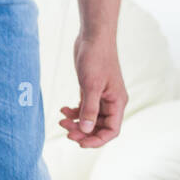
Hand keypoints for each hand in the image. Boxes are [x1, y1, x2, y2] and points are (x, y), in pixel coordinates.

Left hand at [58, 33, 127, 147]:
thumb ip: (89, 109)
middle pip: (99, 128)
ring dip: (75, 124)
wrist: (93, 37)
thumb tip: (85, 130)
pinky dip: (73, 113)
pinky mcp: (91, 91)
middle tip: (65, 131)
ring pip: (89, 120)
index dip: (97, 140)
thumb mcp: (91, 86)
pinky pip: (83, 109)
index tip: (80, 142)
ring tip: (61, 121)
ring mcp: (101, 97)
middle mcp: (111, 102)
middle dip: (82, 132)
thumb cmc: (96, 58)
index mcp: (117, 102)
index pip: (111, 131)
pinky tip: (62, 110)